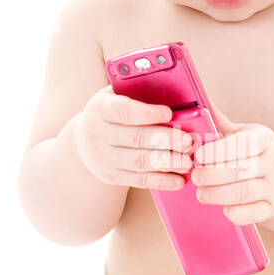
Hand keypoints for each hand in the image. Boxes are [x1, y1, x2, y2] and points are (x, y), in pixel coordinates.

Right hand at [74, 86, 194, 189]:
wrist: (86, 140)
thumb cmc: (113, 112)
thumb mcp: (118, 96)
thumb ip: (140, 94)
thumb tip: (178, 95)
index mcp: (100, 108)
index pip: (123, 111)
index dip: (146, 113)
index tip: (169, 113)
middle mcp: (98, 133)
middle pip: (135, 138)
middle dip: (165, 140)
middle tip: (188, 141)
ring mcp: (103, 158)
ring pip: (139, 161)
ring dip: (167, 162)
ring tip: (188, 162)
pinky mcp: (111, 176)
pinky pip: (139, 180)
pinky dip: (161, 181)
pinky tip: (178, 180)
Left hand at [189, 101, 273, 224]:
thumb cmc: (255, 151)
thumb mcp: (244, 133)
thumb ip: (220, 122)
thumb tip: (197, 99)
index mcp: (264, 141)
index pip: (243, 144)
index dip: (219, 151)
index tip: (198, 155)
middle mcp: (273, 163)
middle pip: (240, 170)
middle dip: (212, 174)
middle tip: (194, 176)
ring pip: (244, 193)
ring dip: (218, 194)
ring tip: (200, 193)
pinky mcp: (271, 208)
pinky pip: (254, 214)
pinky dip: (237, 213)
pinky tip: (223, 209)